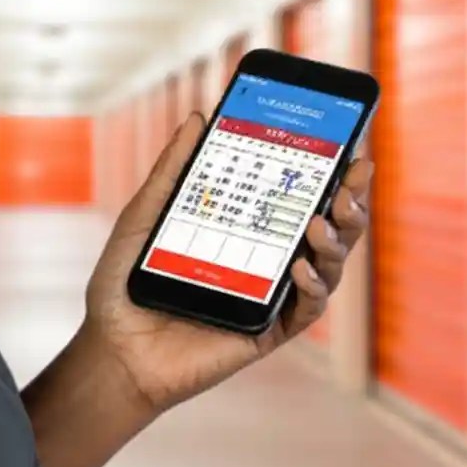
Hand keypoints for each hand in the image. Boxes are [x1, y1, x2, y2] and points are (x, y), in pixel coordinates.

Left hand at [82, 113, 373, 414]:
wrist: (112, 348)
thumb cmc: (125, 284)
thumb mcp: (146, 215)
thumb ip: (174, 169)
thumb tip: (198, 118)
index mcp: (246, 229)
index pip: (297, 196)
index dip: (330, 172)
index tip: (350, 144)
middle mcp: (267, 260)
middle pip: (327, 227)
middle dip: (350, 200)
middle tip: (354, 177)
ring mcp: (272, 296)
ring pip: (329, 266)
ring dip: (335, 240)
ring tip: (321, 221)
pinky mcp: (269, 331)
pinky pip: (307, 309)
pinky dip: (313, 287)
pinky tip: (300, 268)